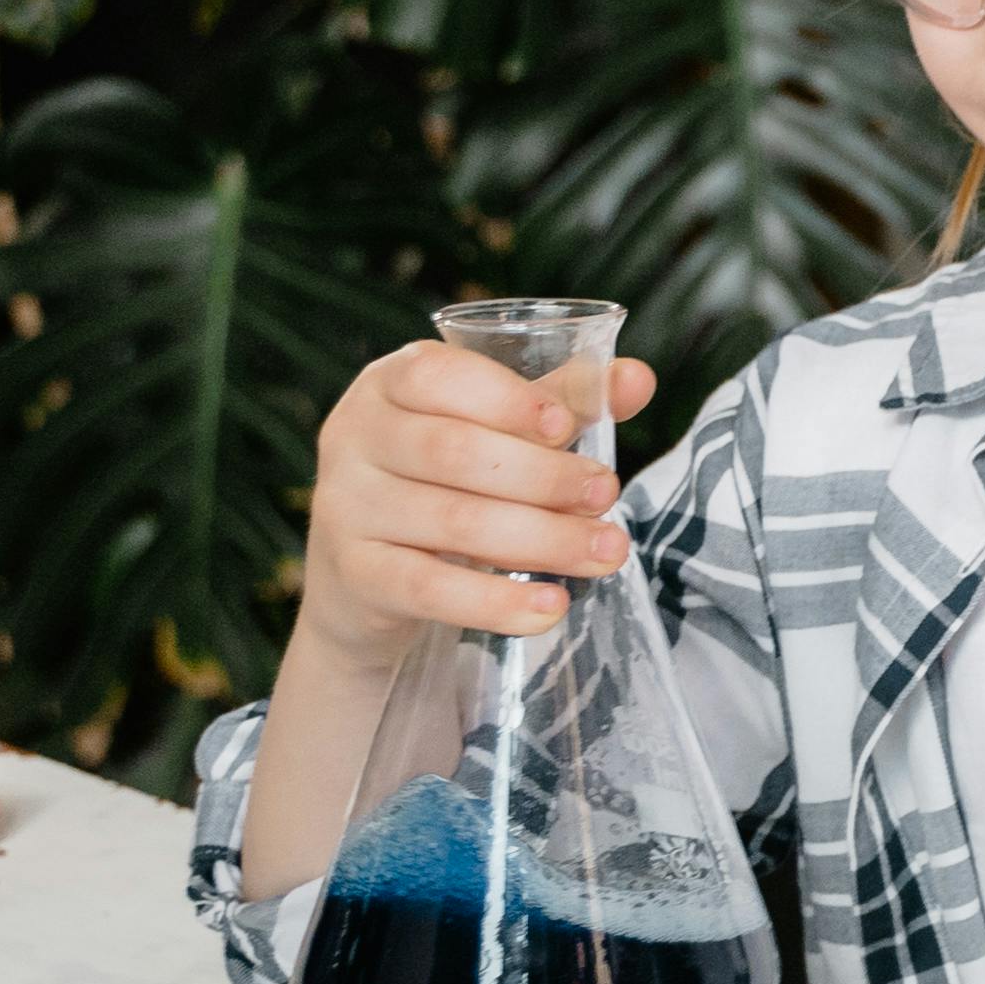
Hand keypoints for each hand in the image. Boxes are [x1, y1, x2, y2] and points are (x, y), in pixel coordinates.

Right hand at [292, 340, 662, 674]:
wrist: (368, 575)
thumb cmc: (448, 478)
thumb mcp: (499, 428)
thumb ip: (564, 400)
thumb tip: (638, 378)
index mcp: (389, 382)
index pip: (439, 377)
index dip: (506, 401)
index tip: (566, 428)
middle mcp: (355, 437)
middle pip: (456, 452)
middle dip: (544, 477)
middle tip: (607, 494)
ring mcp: (346, 507)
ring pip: (455, 522)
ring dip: (543, 539)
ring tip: (607, 551)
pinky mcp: (356, 575)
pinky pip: (431, 589)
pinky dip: (497, 603)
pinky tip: (552, 607)